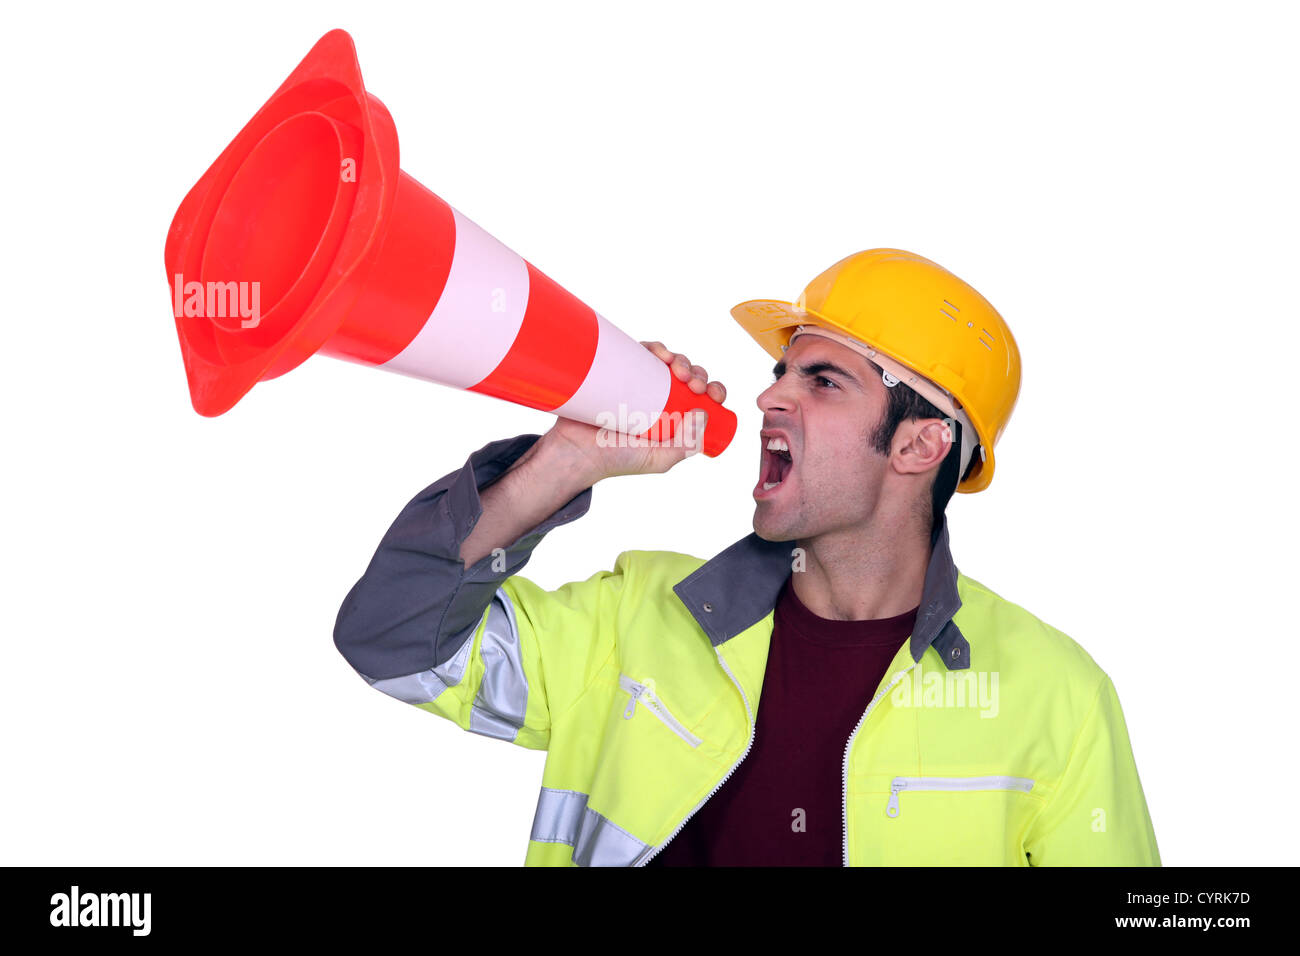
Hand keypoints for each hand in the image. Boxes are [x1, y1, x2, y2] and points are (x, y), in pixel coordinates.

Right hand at [536, 341, 727, 482]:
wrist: (575, 449)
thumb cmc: (614, 459)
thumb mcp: (657, 460)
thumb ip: (684, 445)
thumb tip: (704, 412)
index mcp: (672, 418)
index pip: (701, 399)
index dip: (713, 390)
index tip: (711, 393)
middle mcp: (658, 398)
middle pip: (687, 377)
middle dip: (698, 374)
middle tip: (693, 384)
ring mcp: (638, 383)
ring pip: (668, 362)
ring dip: (680, 359)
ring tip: (677, 368)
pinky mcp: (618, 371)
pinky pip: (640, 352)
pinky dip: (655, 348)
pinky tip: (661, 353)